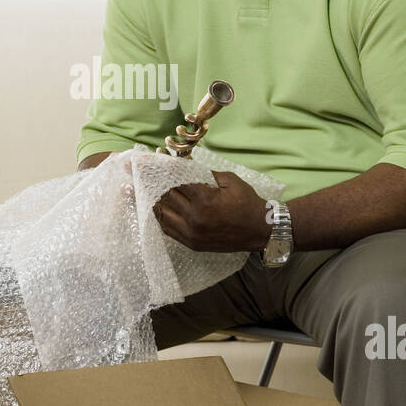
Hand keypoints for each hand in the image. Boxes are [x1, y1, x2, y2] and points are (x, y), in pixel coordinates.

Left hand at [151, 170, 272, 252]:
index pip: (175, 180)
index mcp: (204, 199)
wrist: (259, 230)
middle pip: (166, 196)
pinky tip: (159, 207)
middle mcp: (194, 218)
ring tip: (148, 189)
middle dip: (157, 182)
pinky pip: (168, 229)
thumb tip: (182, 164)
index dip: (165, 169)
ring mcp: (192, 233)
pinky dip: (161, 217)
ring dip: (156, 200)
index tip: (155, 161)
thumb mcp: (228, 180)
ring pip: (163, 214)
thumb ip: (203, 172)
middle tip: (146, 173)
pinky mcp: (191, 244)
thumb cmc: (246, 201)